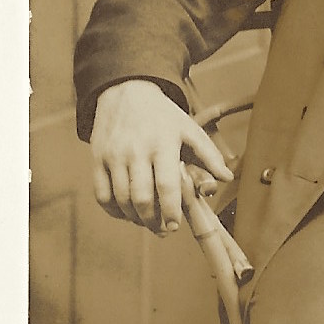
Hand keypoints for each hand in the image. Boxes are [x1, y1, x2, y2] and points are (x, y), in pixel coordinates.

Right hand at [89, 79, 233, 234]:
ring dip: (134, 218)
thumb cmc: (163, 116)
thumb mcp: (190, 129)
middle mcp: (135, 151)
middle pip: (141, 197)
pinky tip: (127, 214)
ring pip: (120, 199)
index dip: (170, 209)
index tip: (175, 226)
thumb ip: (208, 155)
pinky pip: (101, 194)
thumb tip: (226, 178)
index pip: (166, 184)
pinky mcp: (97, 160)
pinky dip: (113, 211)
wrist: (126, 92)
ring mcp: (113, 156)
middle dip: (152, 220)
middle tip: (164, 230)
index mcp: (163, 144)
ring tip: (149, 223)